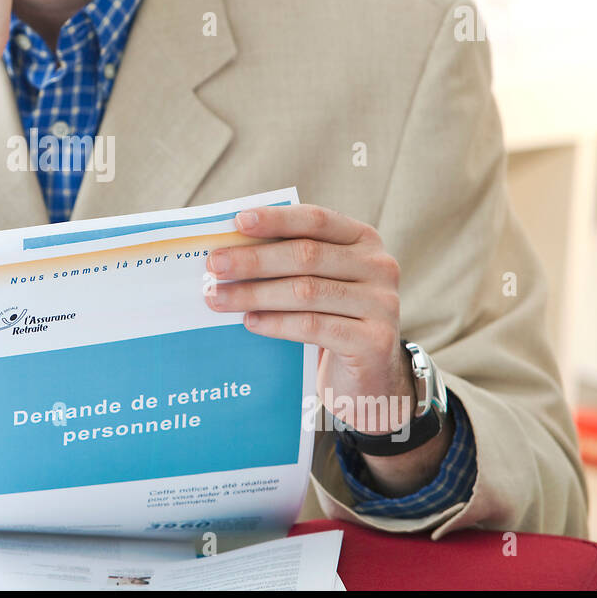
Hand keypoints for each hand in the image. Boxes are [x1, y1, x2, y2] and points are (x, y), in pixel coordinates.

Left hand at [203, 203, 451, 494]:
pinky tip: (249, 322)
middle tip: (214, 266)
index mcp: (363, 240)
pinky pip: (314, 326)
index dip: (276, 219)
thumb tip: (229, 248)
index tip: (237, 222)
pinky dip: (276, 323)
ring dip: (255, 294)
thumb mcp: (320, 282)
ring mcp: (382, 303)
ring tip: (218, 298)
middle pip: (307, 255)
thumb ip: (288, 261)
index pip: (316, 220)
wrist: (371, 378)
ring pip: (306, 291)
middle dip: (254, 260)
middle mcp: (379, 266)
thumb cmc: (333, 319)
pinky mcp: (375, 341)